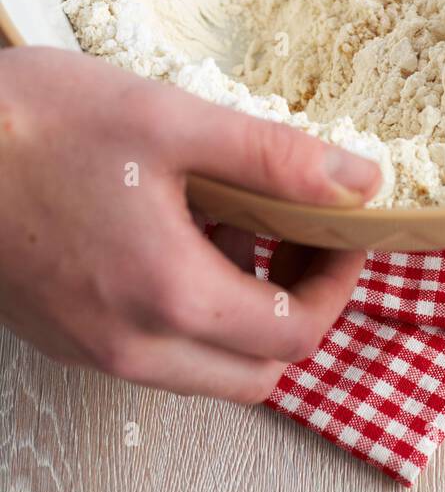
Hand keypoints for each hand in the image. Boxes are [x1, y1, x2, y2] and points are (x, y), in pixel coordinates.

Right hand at [0, 48, 379, 400]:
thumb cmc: (37, 126)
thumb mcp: (171, 120)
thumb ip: (274, 158)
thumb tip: (359, 181)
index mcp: (169, 296)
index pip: (296, 332)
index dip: (337, 284)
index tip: (340, 232)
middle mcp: (132, 346)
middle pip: (259, 371)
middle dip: (297, 310)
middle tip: (298, 239)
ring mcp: (94, 350)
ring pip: (207, 370)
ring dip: (244, 316)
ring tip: (236, 228)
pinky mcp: (68, 336)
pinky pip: (156, 355)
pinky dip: (191, 315)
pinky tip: (178, 236)